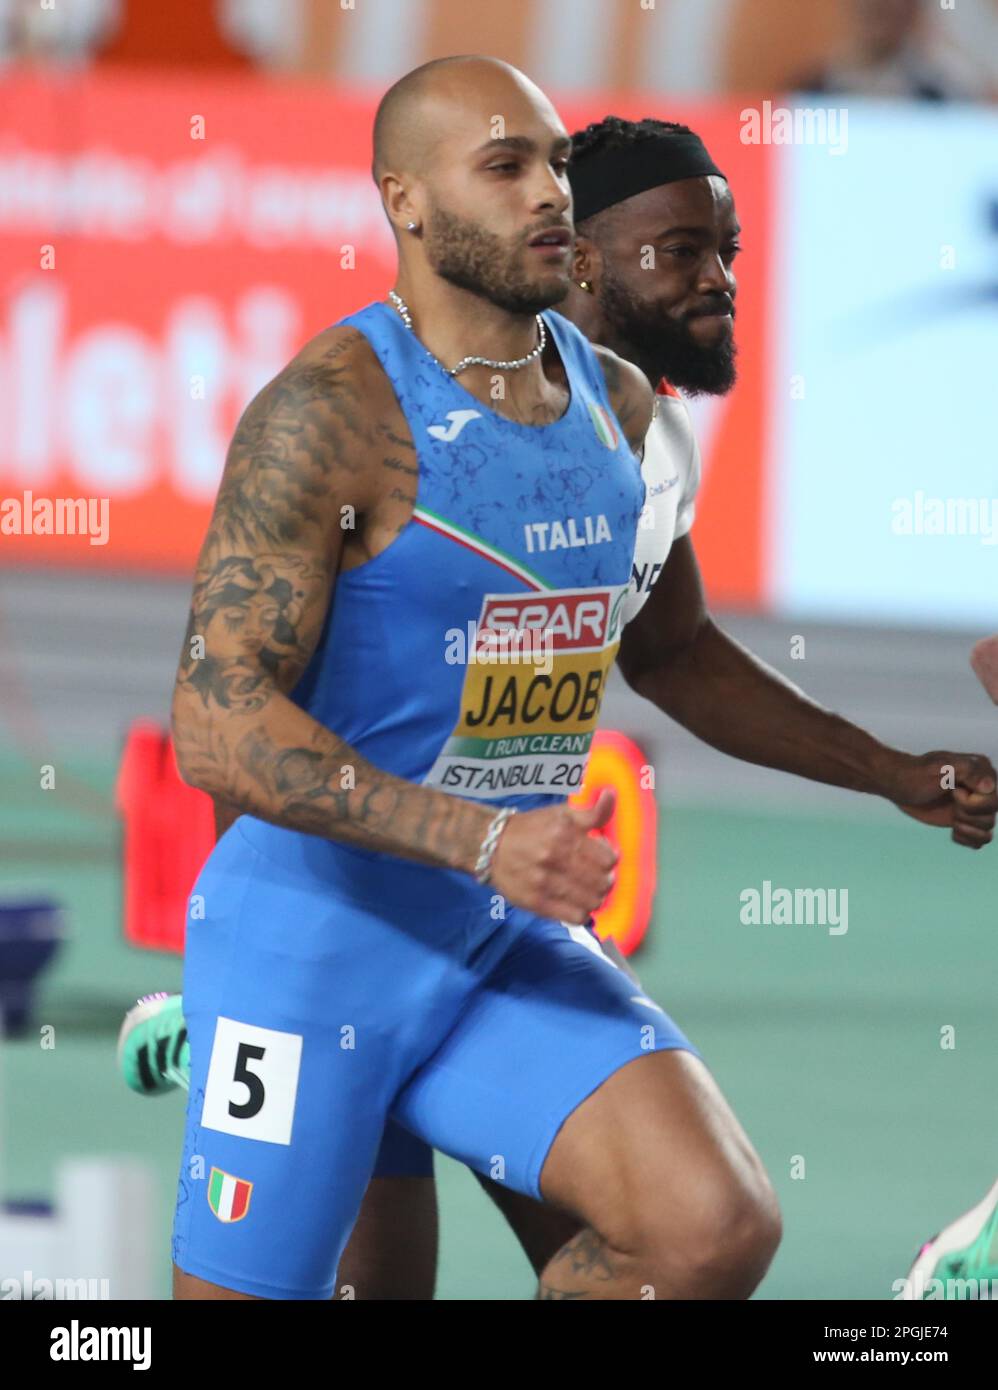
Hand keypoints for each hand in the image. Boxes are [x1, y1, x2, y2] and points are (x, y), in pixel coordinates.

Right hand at [488, 788, 618, 923]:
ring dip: (595, 897)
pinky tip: (576, 903)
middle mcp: (555, 859)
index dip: (609, 858)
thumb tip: (611, 794)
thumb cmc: (532, 829)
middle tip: (596, 876)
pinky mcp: (537, 904)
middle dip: (605, 879)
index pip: (609, 859)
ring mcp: (545, 884)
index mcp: (564, 834)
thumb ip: (591, 811)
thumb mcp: (561, 814)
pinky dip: (582, 912)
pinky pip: (575, 917)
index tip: (601, 856)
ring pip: (593, 902)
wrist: (491, 846)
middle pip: (603, 883)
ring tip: (587, 890)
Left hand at [885, 750, 996, 848]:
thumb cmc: (917, 773)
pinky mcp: (966, 821)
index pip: (994, 800)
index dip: (972, 803)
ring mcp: (975, 807)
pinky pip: (980, 840)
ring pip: (987, 830)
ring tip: (951, 818)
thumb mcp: (940, 768)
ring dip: (965, 828)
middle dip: (966, 816)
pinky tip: (952, 830)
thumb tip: (989, 787)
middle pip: (990, 817)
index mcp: (982, 772)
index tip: (953, 792)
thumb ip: (967, 772)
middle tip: (950, 802)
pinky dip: (966, 839)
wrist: (899, 784)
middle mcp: (983, 790)